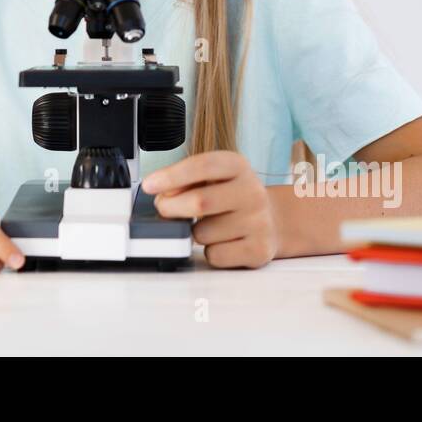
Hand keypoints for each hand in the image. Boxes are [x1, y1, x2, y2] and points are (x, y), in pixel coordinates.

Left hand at [142, 151, 278, 268]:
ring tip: (208, 226)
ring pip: (203, 233)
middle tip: (164, 209)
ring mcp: (259, 222)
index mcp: (237, 166)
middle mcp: (252, 192)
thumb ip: (186, 181)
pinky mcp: (259, 250)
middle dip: (172, 208)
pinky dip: (209, 251)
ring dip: (193, 233)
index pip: (203, 165)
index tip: (149, 185)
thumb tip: (163, 196)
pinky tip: (222, 242)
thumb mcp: (212, 177)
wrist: (272, 221)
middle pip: (200, 201)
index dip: (172, 175)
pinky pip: (215, 255)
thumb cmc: (231, 196)